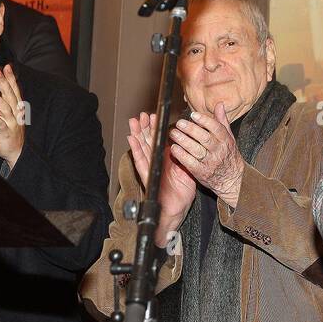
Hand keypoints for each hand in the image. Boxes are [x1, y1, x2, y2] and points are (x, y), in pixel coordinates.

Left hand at [0, 65, 25, 166]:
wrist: (17, 151)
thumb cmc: (10, 131)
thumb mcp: (7, 114)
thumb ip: (1, 101)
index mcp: (17, 107)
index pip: (14, 90)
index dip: (10, 78)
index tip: (6, 67)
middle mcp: (16, 113)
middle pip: (9, 95)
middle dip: (3, 83)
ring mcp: (12, 122)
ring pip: (3, 107)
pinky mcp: (6, 133)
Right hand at [127, 112, 195, 247]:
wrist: (178, 206)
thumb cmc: (182, 188)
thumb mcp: (187, 166)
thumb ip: (186, 153)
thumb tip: (190, 139)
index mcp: (165, 157)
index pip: (158, 139)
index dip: (155, 127)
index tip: (153, 115)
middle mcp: (156, 161)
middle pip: (147, 141)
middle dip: (144, 127)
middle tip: (142, 114)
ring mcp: (150, 168)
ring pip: (141, 148)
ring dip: (137, 134)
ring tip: (134, 122)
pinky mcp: (147, 176)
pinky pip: (140, 161)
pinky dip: (136, 150)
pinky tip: (132, 140)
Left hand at [168, 103, 244, 207]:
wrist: (232, 179)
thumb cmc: (229, 156)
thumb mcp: (229, 138)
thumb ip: (222, 121)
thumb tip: (219, 104)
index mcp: (226, 140)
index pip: (216, 128)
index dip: (204, 120)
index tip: (193, 115)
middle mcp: (219, 151)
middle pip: (204, 138)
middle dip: (191, 129)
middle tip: (179, 123)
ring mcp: (210, 162)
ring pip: (195, 149)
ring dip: (183, 141)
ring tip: (173, 133)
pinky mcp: (201, 172)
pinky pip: (190, 162)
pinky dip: (181, 155)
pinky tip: (174, 148)